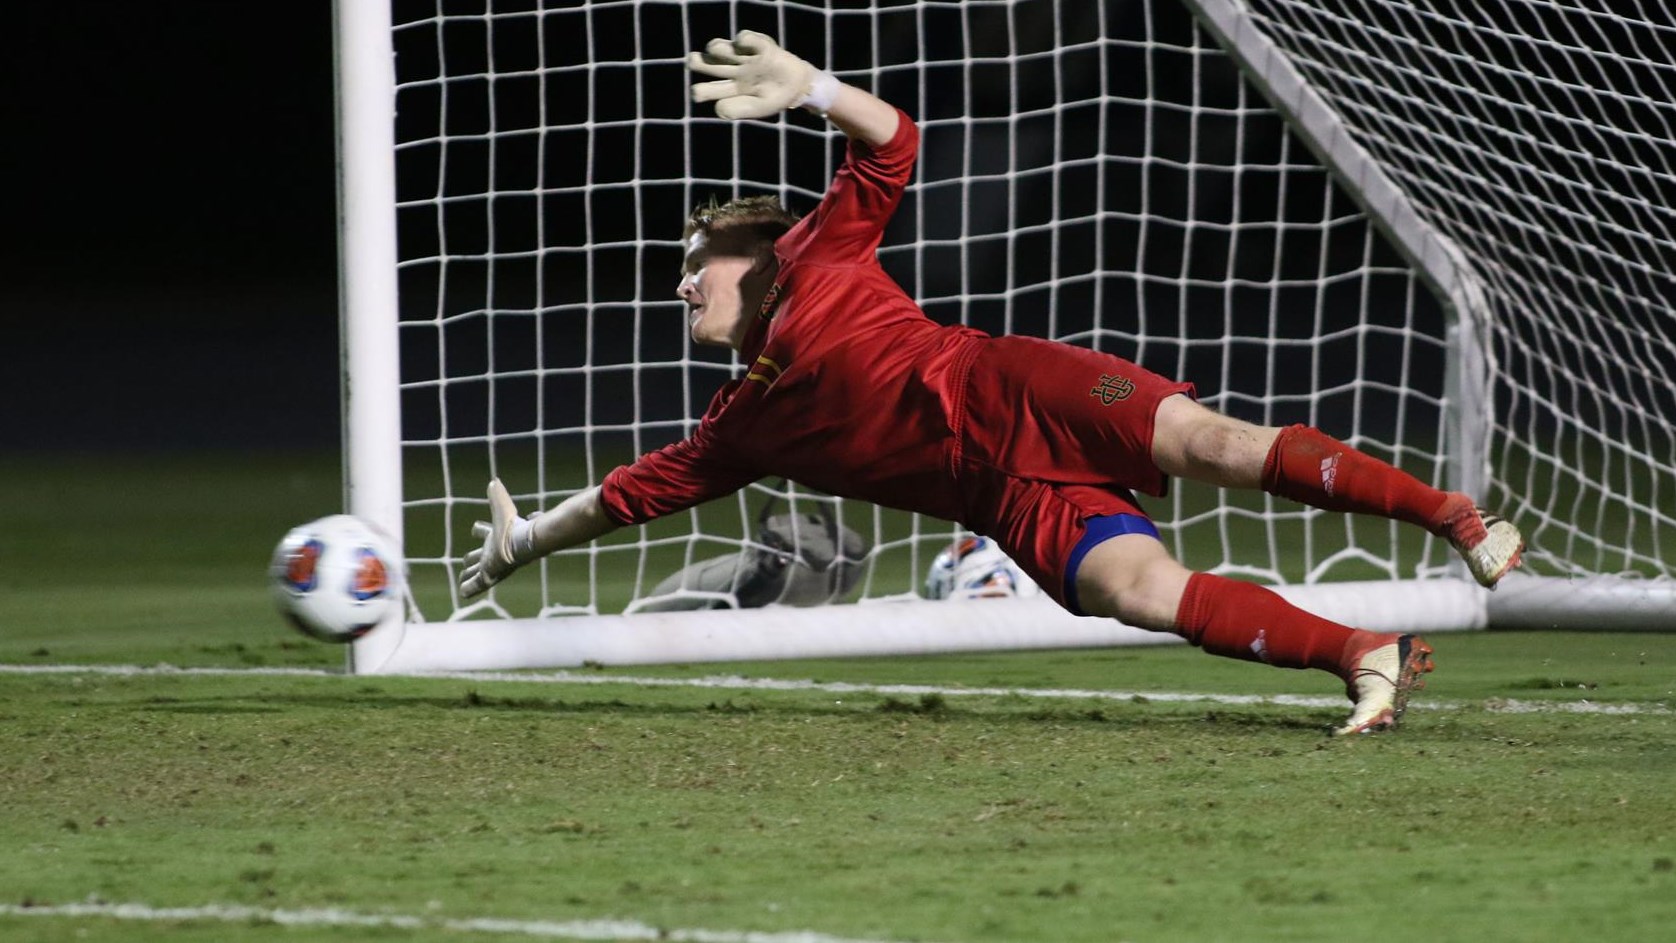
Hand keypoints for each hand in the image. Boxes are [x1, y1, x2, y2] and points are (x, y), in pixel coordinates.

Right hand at [459, 478, 532, 597]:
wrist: (523, 543)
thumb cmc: (514, 527)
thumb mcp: (502, 508)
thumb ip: (498, 496)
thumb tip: (494, 481)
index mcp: (495, 536)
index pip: (485, 531)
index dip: (479, 529)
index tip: (474, 528)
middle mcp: (493, 552)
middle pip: (480, 556)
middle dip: (472, 559)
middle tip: (465, 562)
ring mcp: (490, 566)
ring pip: (477, 572)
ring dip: (470, 575)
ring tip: (463, 579)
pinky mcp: (489, 577)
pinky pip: (476, 585)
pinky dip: (469, 589)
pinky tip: (463, 593)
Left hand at [687, 31, 823, 119]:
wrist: (798, 87)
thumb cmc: (774, 99)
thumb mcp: (757, 108)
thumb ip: (738, 110)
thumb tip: (717, 108)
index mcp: (728, 88)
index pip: (706, 89)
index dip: (699, 91)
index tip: (698, 92)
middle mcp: (731, 70)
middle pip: (707, 64)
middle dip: (698, 62)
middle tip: (693, 61)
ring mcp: (743, 57)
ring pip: (721, 49)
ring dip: (716, 48)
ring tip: (715, 49)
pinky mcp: (758, 46)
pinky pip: (746, 38)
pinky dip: (742, 39)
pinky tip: (742, 43)